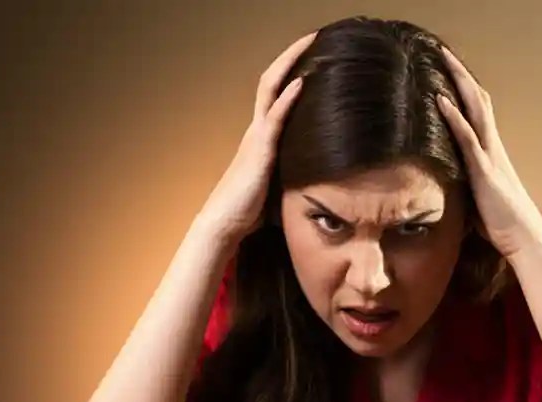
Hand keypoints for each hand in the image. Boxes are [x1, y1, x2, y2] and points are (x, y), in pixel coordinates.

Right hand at [192, 31, 313, 251]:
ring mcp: (257, 137)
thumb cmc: (248, 210)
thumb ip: (291, 172)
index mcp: (260, 137)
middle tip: (312, 36)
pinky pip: (274, 118)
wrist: (224, 223)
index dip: (290, 71)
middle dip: (291, 56)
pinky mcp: (260, 151)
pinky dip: (287, 98)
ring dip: (290, 65)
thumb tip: (317, 180)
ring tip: (309, 44)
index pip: (275, 93)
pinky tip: (302, 82)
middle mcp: (256, 130)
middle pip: (271, 81)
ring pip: (271, 90)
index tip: (310, 55)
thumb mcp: (276, 185)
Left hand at [436, 47, 541, 259]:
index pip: (479, 111)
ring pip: (476, 110)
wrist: (524, 239)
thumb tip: (451, 184)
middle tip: (443, 51)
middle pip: (478, 101)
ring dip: (458, 84)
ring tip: (443, 60)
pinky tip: (441, 100)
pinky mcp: (484, 171)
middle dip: (461, 75)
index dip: (465, 90)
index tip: (450, 69)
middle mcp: (493, 147)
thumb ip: (468, 183)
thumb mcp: (480, 197)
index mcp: (492, 152)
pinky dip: (454, 117)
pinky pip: (468, 137)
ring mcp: (490, 156)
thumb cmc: (503, 223)